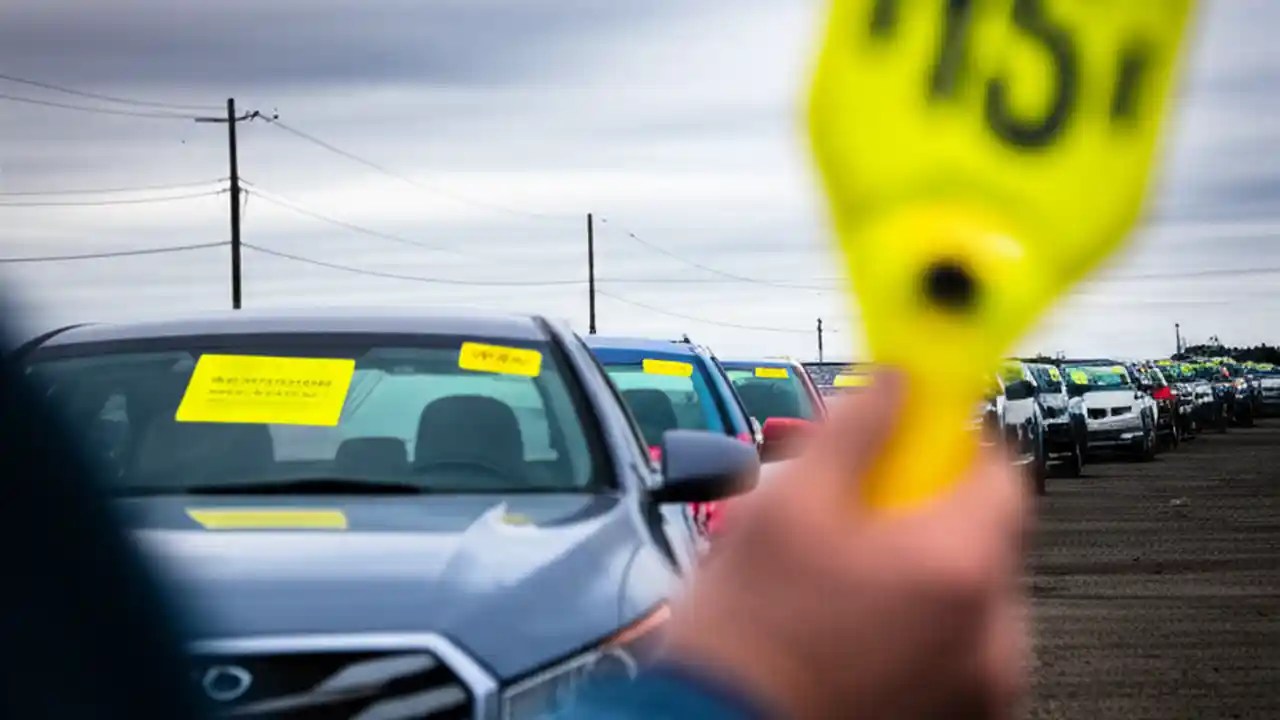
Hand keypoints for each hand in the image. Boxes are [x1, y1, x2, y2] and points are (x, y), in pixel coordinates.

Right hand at [664, 372, 1029, 718]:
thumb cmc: (747, 644)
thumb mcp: (786, 507)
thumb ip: (854, 430)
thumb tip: (893, 386)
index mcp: (959, 567)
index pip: (997, 466)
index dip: (946, 439)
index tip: (909, 433)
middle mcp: (992, 634)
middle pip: (980, 534)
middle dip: (922, 513)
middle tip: (853, 515)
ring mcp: (982, 688)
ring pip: (965, 594)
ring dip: (919, 573)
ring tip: (840, 583)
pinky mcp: (960, 718)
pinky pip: (955, 649)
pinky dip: (918, 629)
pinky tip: (851, 629)